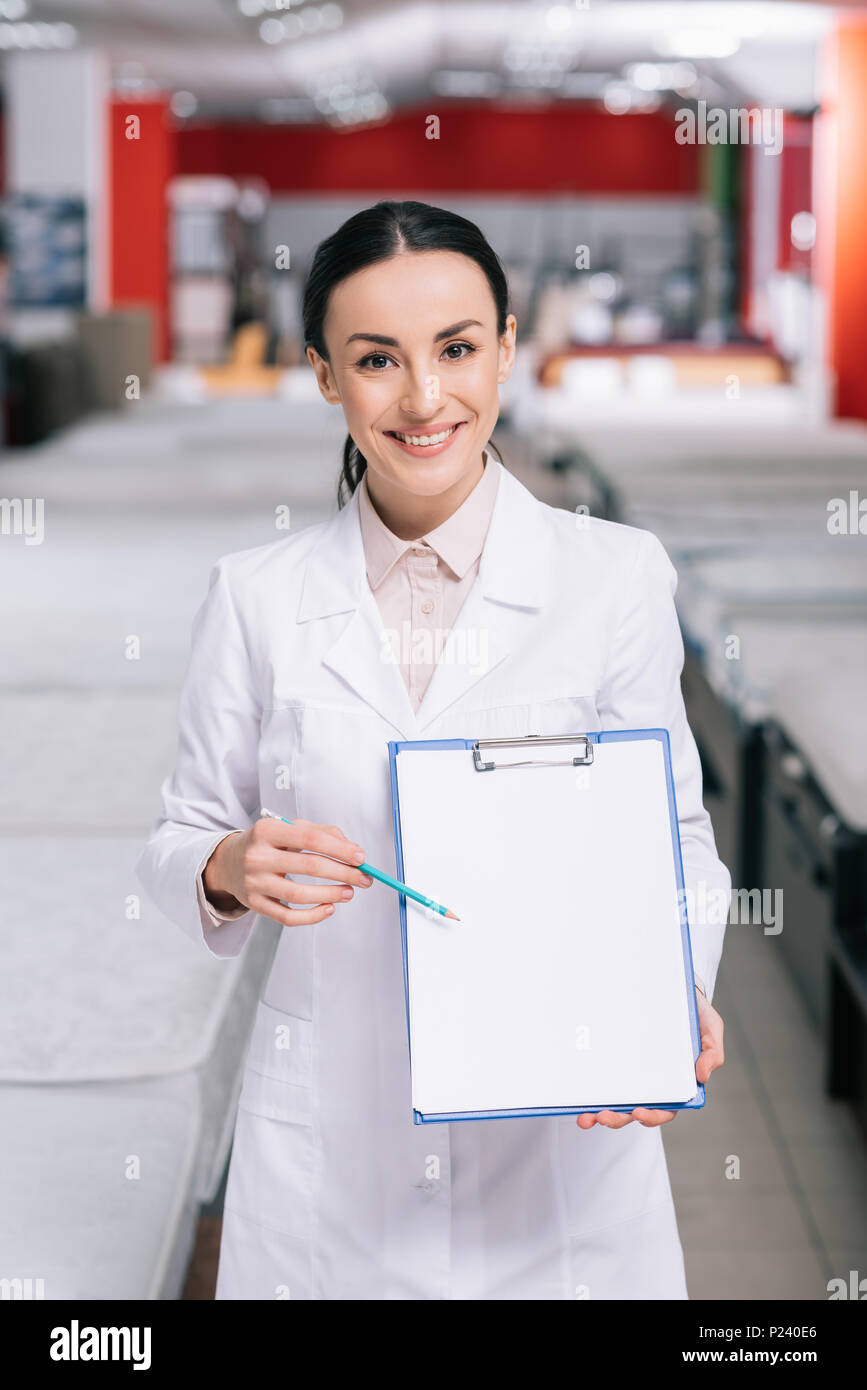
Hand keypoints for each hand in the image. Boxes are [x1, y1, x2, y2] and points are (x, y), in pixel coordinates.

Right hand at [203, 817, 373, 926]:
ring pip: (298, 894)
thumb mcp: (288, 828)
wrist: (229, 862)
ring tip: (348, 893)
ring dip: (330, 895)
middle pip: (309, 866)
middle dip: (343, 873)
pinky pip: (286, 917)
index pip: (310, 838)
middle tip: (364, 878)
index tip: (361, 858)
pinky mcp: (254, 904)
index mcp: (267, 830)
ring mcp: (254, 882)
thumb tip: (352, 850)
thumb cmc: (267, 843)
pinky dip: (312, 916)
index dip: (340, 848)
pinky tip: (328, 908)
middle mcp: (257, 856)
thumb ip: (321, 832)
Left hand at [575, 988, 724, 1129]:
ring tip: (587, 1115)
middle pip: (635, 1110)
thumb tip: (702, 1076)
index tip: (639, 1113)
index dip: (653, 1116)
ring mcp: (630, 1073)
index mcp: (675, 1082)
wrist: (669, 986)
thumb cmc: (692, 1011)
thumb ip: (712, 1051)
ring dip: (600, 1113)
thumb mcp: (709, 1027)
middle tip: (603, 1116)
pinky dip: (588, 1093)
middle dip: (618, 1118)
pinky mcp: (613, 1060)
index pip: (665, 1108)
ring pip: (615, 1102)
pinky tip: (577, 1098)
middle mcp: (651, 1083)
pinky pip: (600, 1080)